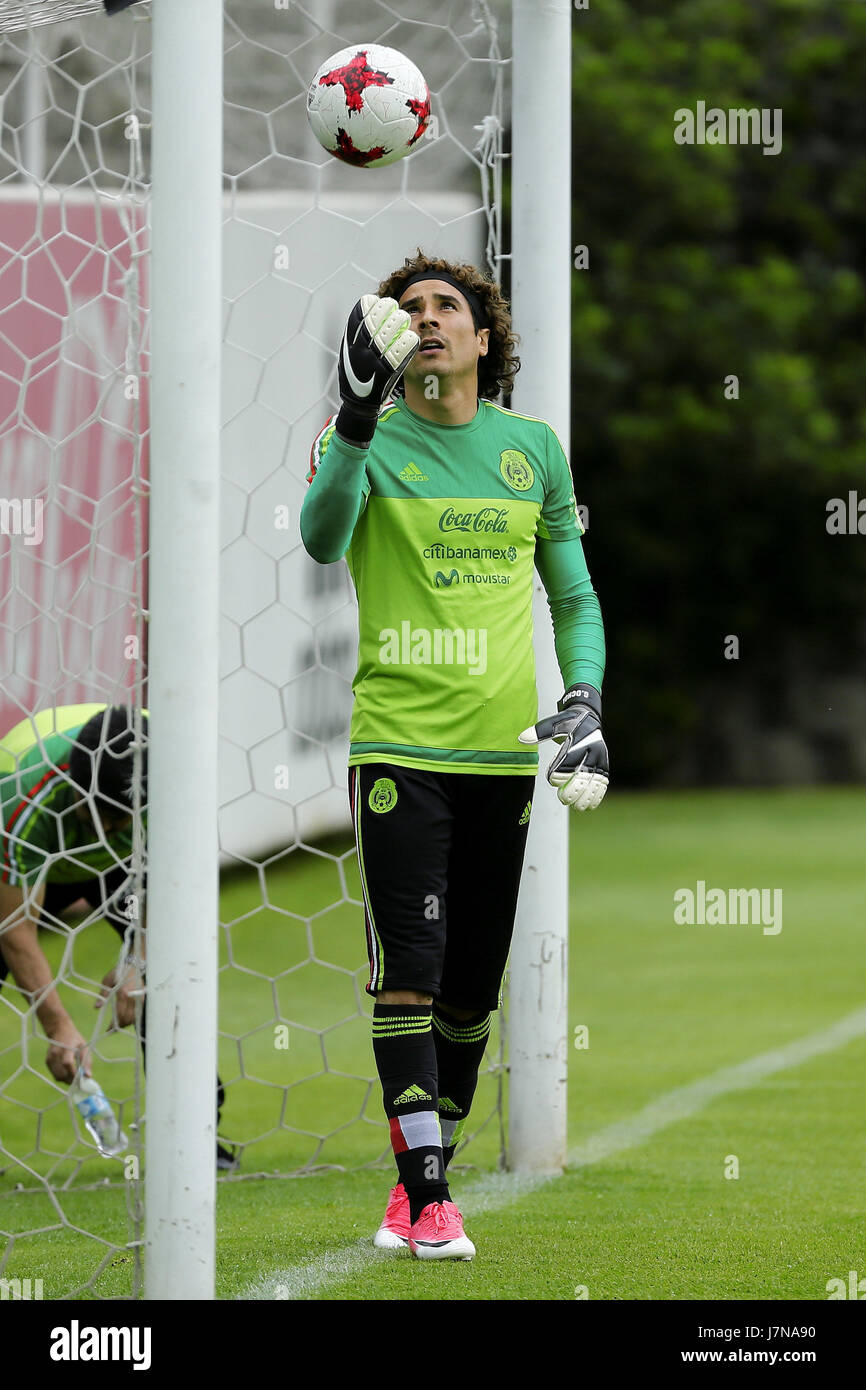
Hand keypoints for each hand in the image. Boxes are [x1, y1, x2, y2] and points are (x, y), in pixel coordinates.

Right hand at [45, 1022, 90, 1083]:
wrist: (59, 1031)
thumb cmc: (74, 1039)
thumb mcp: (84, 1047)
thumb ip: (86, 1061)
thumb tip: (88, 1076)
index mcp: (66, 1047)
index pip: (67, 1063)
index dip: (73, 1073)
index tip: (81, 1079)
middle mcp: (56, 1053)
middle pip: (62, 1073)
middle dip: (71, 1080)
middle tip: (79, 1080)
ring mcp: (50, 1057)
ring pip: (58, 1076)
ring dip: (66, 1080)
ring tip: (74, 1076)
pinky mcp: (47, 1061)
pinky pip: (55, 1074)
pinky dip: (62, 1076)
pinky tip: (68, 1072)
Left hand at [95, 964, 142, 1029]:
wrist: (134, 965)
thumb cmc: (119, 972)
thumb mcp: (108, 980)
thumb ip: (103, 994)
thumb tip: (97, 1007)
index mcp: (123, 993)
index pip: (120, 1013)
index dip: (114, 1023)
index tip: (108, 1029)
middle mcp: (133, 997)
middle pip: (128, 1017)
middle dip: (120, 1025)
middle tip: (112, 1029)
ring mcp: (140, 999)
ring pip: (134, 1016)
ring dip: (126, 1023)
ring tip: (118, 1025)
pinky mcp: (143, 999)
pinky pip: (138, 1012)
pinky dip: (132, 1018)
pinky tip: (126, 1019)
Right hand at [336, 295, 418, 445]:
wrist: (359, 403)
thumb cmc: (355, 374)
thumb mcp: (348, 353)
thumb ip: (355, 334)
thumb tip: (367, 310)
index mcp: (350, 344)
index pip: (359, 316)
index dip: (370, 305)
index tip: (377, 301)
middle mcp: (362, 349)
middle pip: (376, 320)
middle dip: (386, 310)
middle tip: (393, 307)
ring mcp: (375, 359)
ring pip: (389, 332)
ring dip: (398, 321)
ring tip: (402, 318)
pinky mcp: (389, 370)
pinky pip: (402, 350)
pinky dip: (407, 340)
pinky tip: (410, 336)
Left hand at [519, 683, 608, 810]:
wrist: (588, 717)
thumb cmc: (568, 722)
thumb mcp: (553, 723)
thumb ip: (539, 732)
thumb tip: (522, 738)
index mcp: (579, 740)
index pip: (569, 761)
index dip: (560, 773)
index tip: (552, 780)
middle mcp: (592, 750)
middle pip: (583, 774)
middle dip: (574, 789)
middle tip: (563, 799)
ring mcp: (600, 759)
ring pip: (595, 782)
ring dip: (587, 796)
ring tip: (577, 807)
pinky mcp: (604, 766)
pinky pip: (602, 783)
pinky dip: (597, 795)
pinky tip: (590, 806)